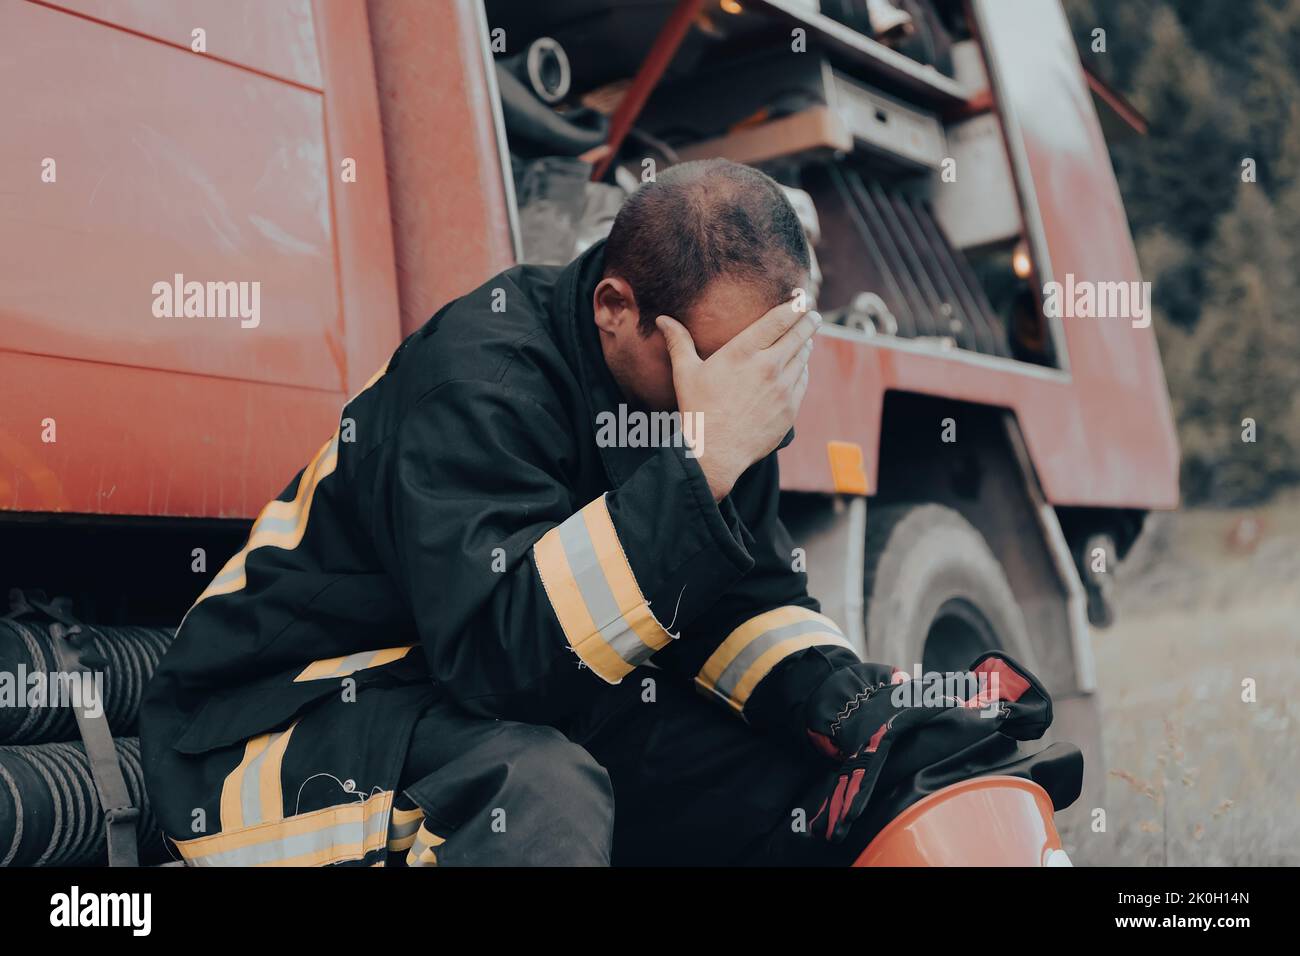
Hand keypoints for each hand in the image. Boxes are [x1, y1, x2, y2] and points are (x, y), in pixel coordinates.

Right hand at [657, 300, 819, 500]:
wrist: (715, 453)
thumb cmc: (698, 410)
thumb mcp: (685, 373)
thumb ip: (678, 341)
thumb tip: (662, 319)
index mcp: (744, 351)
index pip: (779, 319)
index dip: (794, 306)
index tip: (801, 299)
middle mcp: (768, 366)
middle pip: (799, 334)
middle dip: (809, 320)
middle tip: (813, 314)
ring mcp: (783, 388)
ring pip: (803, 357)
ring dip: (806, 344)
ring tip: (807, 338)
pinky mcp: (790, 408)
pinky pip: (802, 381)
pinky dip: (802, 369)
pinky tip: (799, 366)